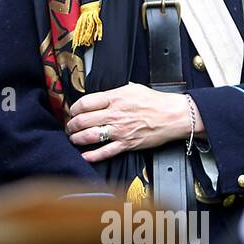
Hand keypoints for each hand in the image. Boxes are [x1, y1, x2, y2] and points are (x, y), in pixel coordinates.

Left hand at [65, 83, 199, 161]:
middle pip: (83, 121)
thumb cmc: (156, 102)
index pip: (85, 103)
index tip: (72, 112)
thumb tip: (100, 95)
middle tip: (70, 127)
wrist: (174, 115)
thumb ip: (114, 92)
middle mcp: (115, 114)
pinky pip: (105, 152)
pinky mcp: (127, 144)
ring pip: (89, 136)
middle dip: (72, 125)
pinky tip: (84, 155)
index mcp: (115, 98)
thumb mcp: (132, 88)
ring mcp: (120, 131)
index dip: (74, 109)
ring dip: (77, 139)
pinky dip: (92, 156)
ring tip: (74, 139)